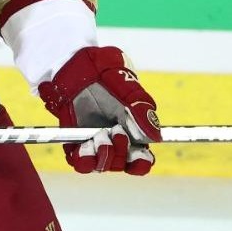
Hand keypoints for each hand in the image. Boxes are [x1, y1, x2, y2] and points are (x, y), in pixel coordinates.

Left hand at [38, 46, 160, 175]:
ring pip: (101, 165)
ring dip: (103, 155)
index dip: (142, 162)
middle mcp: (115, 141)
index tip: (140, 155)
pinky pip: (79, 162)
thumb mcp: (128, 88)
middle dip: (121, 152)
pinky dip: (83, 158)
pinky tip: (85, 145)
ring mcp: (95, 142)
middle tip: (117, 132)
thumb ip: (141, 110)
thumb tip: (156, 136)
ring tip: (100, 135)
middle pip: (122, 164)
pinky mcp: (76, 142)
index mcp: (133, 131)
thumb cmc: (107, 73)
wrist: (78, 65)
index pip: (141, 159)